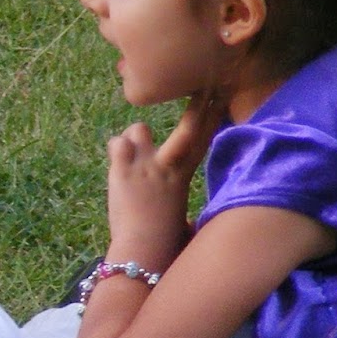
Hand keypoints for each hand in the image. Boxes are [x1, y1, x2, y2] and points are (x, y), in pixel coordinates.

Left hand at [104, 92, 223, 268]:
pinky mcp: (123, 171)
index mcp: (184, 175)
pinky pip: (117, 143)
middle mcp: (169, 166)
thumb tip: (190, 226)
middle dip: (197, 106)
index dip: (214, 115)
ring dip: (134, 137)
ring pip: (140, 128)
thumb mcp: (178, 218)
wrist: (143, 250)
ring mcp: (147, 166)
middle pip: (189, 128)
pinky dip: (115, 150)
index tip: (221, 93)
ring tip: (131, 155)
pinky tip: (117, 164)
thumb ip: (181, 209)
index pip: (205, 139)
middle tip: (201, 87)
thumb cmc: (161, 241)